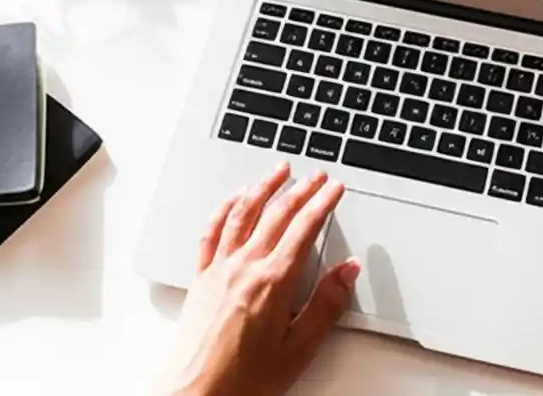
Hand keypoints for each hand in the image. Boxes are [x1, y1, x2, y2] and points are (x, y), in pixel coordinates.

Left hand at [151, 163, 359, 395]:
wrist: (195, 395)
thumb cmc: (244, 380)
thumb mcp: (299, 348)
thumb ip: (326, 305)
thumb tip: (347, 271)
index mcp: (273, 282)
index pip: (305, 228)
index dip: (323, 203)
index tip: (335, 189)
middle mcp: (244, 267)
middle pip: (277, 214)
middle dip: (301, 189)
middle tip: (317, 175)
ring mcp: (219, 269)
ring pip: (242, 213)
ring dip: (263, 187)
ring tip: (278, 170)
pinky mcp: (201, 278)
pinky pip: (212, 231)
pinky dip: (225, 208)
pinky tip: (233, 200)